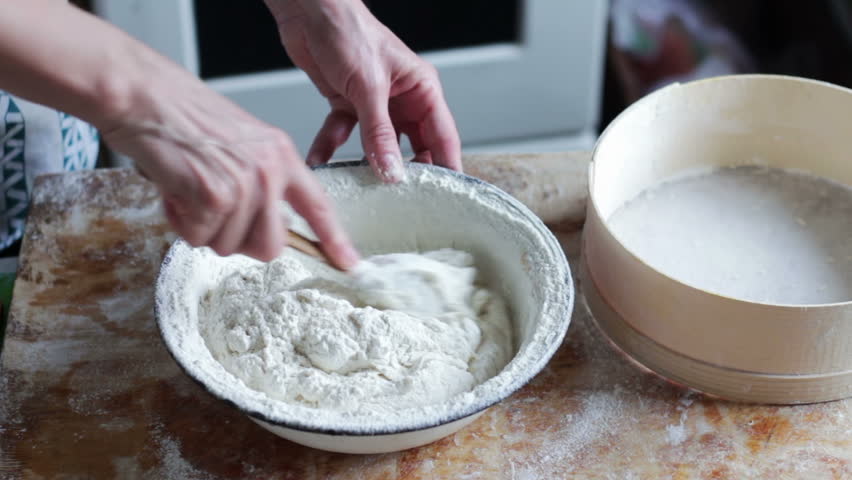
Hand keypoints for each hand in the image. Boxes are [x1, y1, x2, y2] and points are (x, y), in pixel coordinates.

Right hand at [101, 64, 358, 267]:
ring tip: (188, 191)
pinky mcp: (214, 197)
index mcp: (281, 155)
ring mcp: (244, 185)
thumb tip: (263, 223)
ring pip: (229, 245)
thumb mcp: (242, 141)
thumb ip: (260, 180)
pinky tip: (174, 192)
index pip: (318, 205)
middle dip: (237, 241)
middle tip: (213, 214)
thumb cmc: (182, 116)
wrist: (144, 96)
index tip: (347, 261)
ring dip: (202, 228)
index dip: (333, 239)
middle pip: (270, 245)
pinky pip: (199, 238)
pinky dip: (181, 223)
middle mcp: (269, 171)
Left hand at [265, 0, 461, 181]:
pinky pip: (343, 135)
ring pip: (377, 145)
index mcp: (422, 90)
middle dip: (405, 172)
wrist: (308, 11)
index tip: (445, 198)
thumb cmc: (348, 31)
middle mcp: (402, 99)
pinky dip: (331, 147)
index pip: (443, 137)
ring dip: (366, 164)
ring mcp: (374, 104)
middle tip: (402, 201)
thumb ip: (380, 134)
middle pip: (412, 147)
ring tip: (362, 188)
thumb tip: (392, 172)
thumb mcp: (368, 88)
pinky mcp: (347, 105)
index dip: (446, 168)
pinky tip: (321, 161)